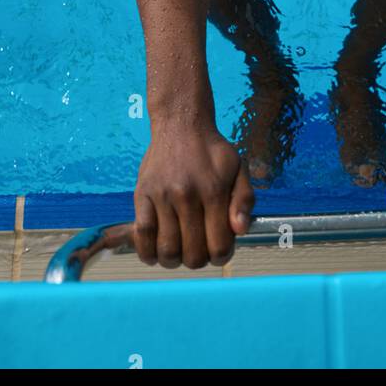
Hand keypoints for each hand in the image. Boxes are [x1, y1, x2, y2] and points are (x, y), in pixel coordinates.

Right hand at [133, 122, 254, 268]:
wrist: (180, 124)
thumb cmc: (212, 150)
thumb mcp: (239, 168)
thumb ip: (244, 200)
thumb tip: (240, 230)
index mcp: (214, 191)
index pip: (219, 244)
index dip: (222, 257)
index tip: (219, 252)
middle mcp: (187, 195)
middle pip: (193, 253)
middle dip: (199, 260)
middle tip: (200, 252)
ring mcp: (162, 196)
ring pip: (167, 249)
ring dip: (175, 261)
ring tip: (179, 253)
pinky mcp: (142, 194)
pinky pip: (142, 234)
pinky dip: (147, 252)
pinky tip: (155, 254)